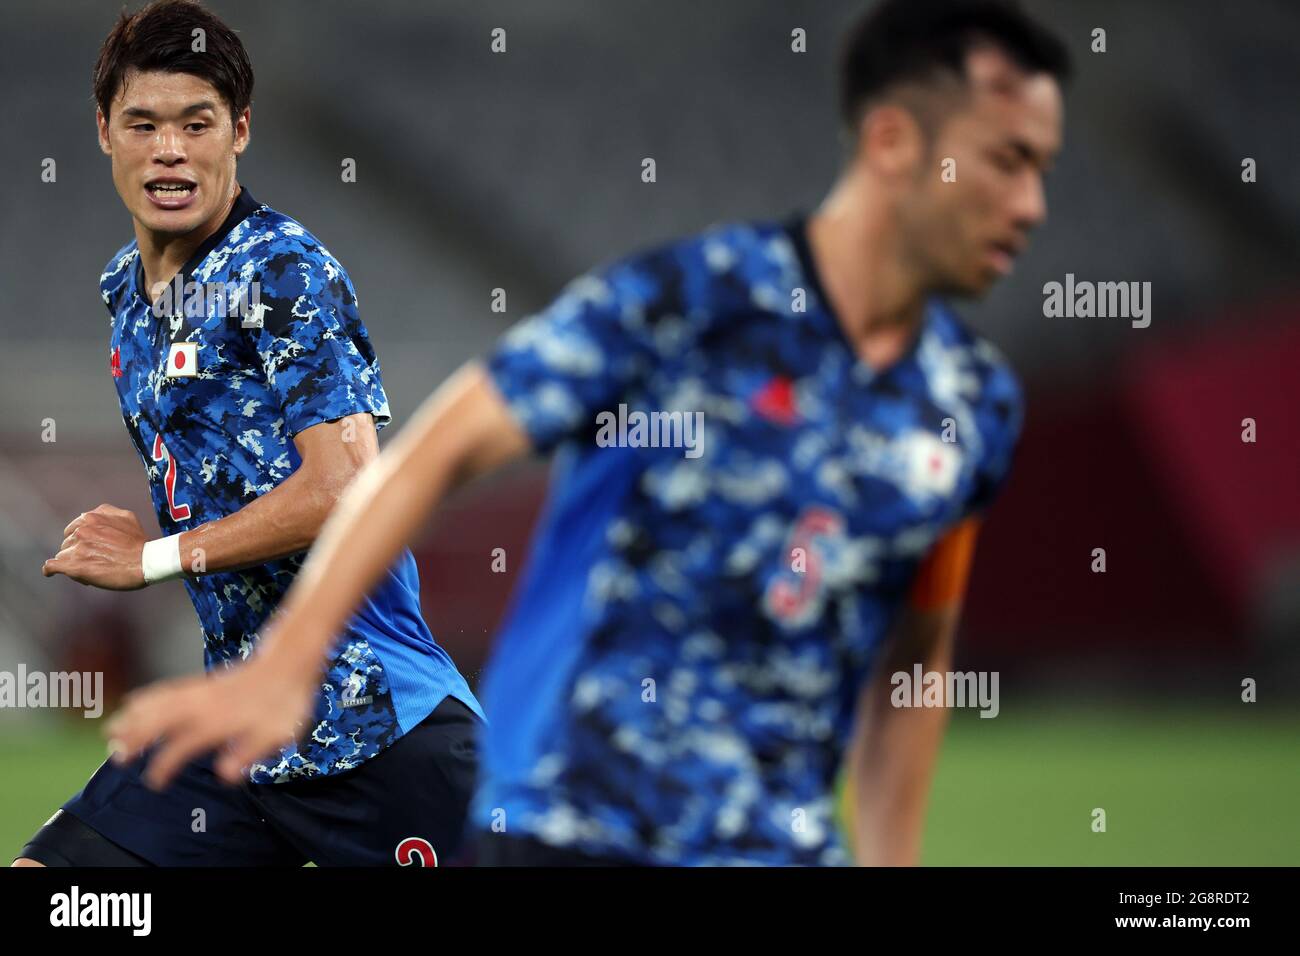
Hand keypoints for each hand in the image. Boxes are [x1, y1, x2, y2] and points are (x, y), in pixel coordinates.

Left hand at [43, 504, 148, 589]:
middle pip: (68, 542)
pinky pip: (52, 566)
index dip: (83, 539)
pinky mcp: (74, 567)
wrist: (146, 562)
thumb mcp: (127, 516)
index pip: (75, 528)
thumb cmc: (139, 543)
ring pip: (63, 555)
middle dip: (78, 550)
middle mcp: (81, 530)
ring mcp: (76, 548)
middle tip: (95, 559)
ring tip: (90, 569)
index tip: (93, 547)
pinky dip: (51, 569)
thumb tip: (89, 515)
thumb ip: (106, 512)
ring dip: (72, 561)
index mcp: (91, 518)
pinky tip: (51, 572)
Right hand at [105, 644, 318, 788]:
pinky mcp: (203, 683)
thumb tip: (225, 776)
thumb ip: (250, 754)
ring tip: (110, 732)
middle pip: (160, 721)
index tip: (153, 783)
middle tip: (114, 756)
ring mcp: (201, 691)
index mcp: (219, 721)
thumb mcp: (277, 733)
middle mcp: (204, 705)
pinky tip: (133, 702)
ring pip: (159, 704)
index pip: (182, 746)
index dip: (165, 765)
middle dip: (135, 738)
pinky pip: (167, 689)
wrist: (290, 660)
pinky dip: (147, 697)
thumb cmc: (286, 701)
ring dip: (133, 718)